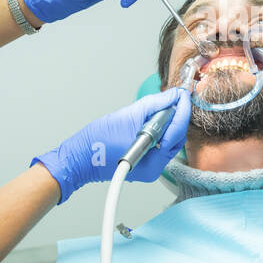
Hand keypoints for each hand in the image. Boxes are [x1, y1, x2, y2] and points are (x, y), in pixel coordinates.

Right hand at [31, 89, 191, 202]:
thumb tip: (173, 96)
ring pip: (169, 141)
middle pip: (176, 138)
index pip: (177, 131)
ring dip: (168, 123)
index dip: (182, 110)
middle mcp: (155, 168)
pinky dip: (160, 131)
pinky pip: (159, 145)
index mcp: (152, 160)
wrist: (79, 157)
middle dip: (177, 117)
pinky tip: (154, 119)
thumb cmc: (97, 141)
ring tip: (162, 107)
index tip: (183, 94)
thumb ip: (155, 104)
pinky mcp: (144, 164)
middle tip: (174, 98)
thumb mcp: (129, 115)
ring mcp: (150, 168)